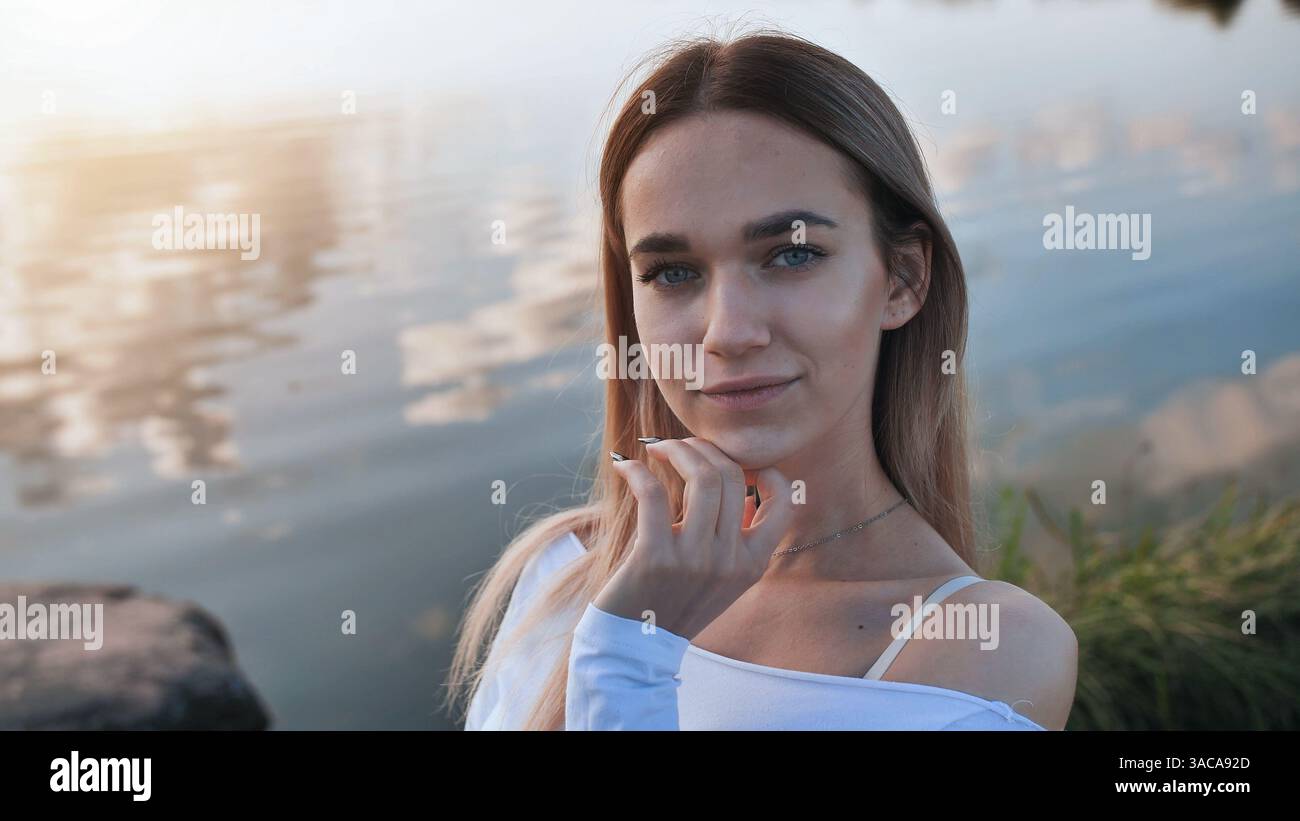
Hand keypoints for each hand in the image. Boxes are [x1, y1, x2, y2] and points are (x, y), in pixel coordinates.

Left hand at [594, 437, 793, 640]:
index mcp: (752, 564)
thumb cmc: (675, 601)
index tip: (736, 462)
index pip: (783, 503)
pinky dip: (638, 471)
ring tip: (658, 449)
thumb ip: (737, 536)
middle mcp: (730, 561)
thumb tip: (739, 484)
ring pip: (701, 478)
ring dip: (677, 450)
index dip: (766, 471)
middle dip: (704, 449)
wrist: (637, 646)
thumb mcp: (722, 576)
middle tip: (680, 447)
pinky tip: (628, 467)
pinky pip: (653, 493)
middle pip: (731, 477)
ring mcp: (695, 559)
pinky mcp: (655, 557)